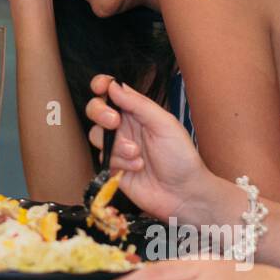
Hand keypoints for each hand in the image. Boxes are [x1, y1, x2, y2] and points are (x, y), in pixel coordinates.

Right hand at [84, 75, 229, 226]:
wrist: (183, 193)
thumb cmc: (181, 156)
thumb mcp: (164, 124)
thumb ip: (138, 104)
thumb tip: (113, 86)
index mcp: (137, 111)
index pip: (112, 92)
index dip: (102, 85)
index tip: (101, 88)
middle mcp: (124, 127)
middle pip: (96, 110)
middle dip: (100, 113)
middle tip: (114, 122)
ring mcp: (116, 147)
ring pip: (96, 135)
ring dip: (117, 144)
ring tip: (137, 154)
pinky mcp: (112, 168)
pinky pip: (102, 158)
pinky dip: (120, 162)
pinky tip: (137, 167)